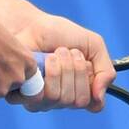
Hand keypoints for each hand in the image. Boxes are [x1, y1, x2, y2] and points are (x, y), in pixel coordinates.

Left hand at [0, 2, 115, 112]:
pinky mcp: (22, 96)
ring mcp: (42, 101)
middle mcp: (62, 100)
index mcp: (79, 91)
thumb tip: (100, 97)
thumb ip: (106, 71)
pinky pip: (41, 98)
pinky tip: (42, 61)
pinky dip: (47, 74)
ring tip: (54, 54)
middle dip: (75, 71)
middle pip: (78, 101)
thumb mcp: (93, 45)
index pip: (94, 105)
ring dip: (61, 70)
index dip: (90, 82)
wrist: (30, 24)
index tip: (86, 62)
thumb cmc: (59, 33)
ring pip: (61, 99)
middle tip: (66, 52)